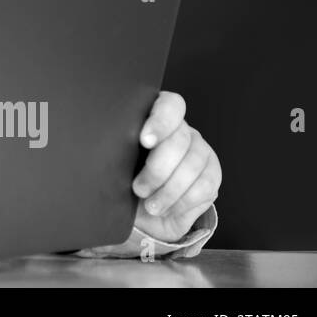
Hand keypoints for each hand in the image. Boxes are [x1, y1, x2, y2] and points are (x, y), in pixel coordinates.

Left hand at [130, 91, 220, 243]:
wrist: (143, 207)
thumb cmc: (124, 177)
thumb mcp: (116, 162)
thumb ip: (117, 150)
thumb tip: (104, 150)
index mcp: (157, 117)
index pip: (170, 106)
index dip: (160, 122)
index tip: (144, 141)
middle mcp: (183, 130)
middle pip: (179, 141)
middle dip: (157, 170)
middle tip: (138, 189)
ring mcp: (200, 150)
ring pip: (193, 165)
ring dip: (169, 190)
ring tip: (150, 205)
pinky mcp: (212, 173)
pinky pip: (204, 186)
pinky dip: (182, 202)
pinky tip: (166, 209)